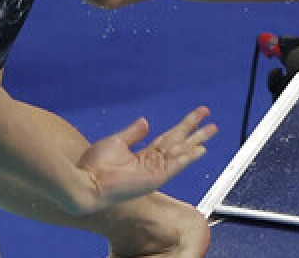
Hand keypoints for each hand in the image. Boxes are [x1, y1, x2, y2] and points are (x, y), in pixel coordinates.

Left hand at [75, 107, 216, 213]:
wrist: (86, 183)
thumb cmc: (94, 166)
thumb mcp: (116, 143)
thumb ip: (133, 133)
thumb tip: (145, 121)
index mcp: (143, 156)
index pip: (169, 138)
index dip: (183, 125)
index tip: (197, 115)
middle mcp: (153, 164)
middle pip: (179, 143)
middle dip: (196, 132)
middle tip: (212, 122)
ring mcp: (155, 171)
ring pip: (181, 151)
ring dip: (197, 141)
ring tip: (212, 130)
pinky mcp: (154, 177)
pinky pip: (175, 164)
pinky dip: (187, 157)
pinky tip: (200, 149)